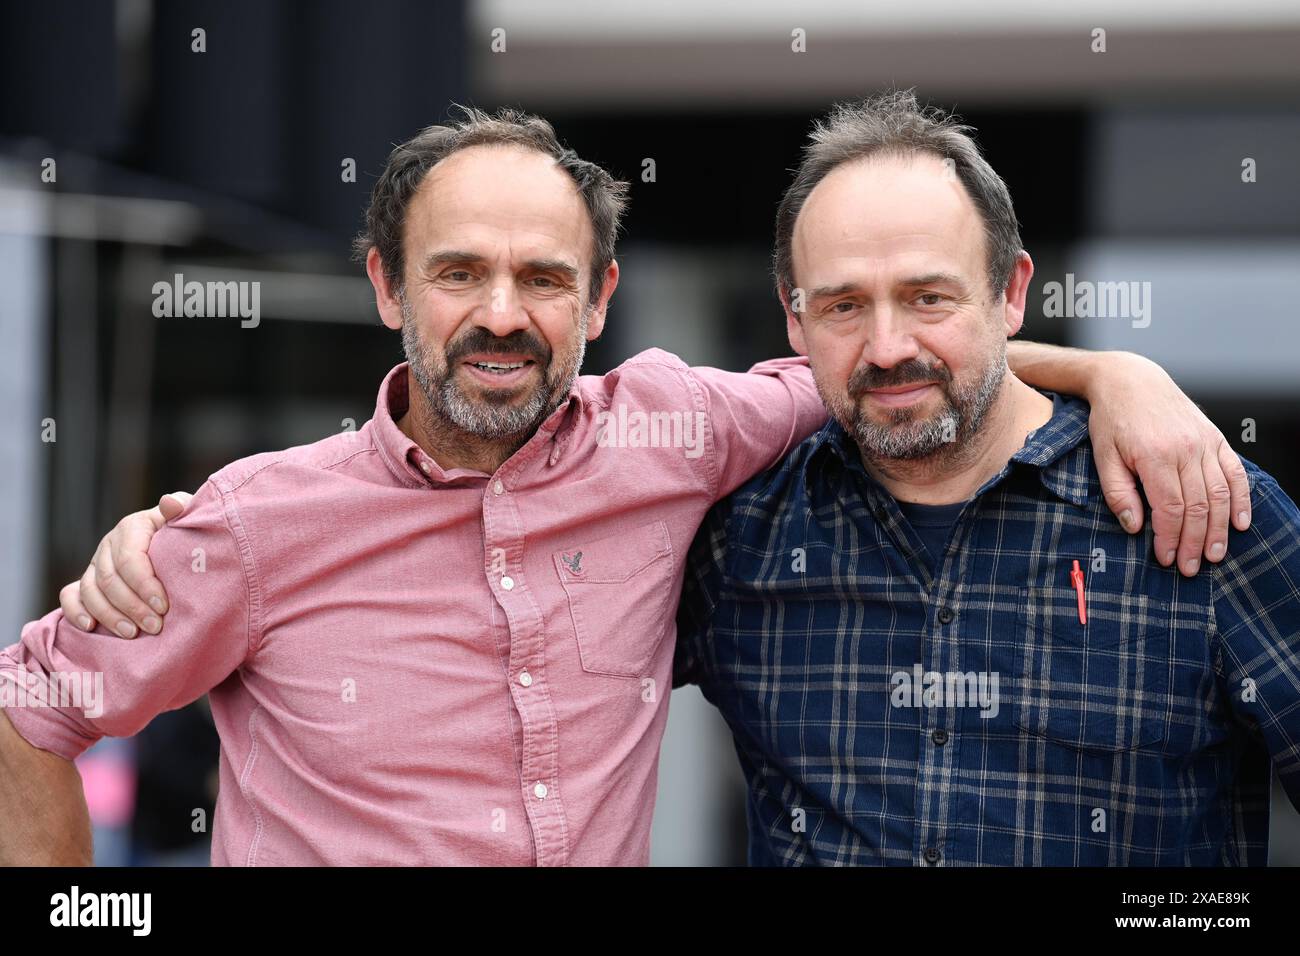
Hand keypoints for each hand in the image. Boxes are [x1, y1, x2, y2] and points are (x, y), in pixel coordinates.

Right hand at [59, 492, 193, 637]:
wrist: (178, 544)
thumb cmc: (187, 534)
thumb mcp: (191, 519)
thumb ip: (183, 512)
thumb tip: (170, 503)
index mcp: (133, 527)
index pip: (131, 558)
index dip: (145, 584)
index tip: (164, 606)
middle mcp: (109, 544)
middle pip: (110, 579)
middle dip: (132, 606)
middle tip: (155, 627)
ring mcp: (95, 563)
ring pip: (90, 590)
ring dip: (109, 615)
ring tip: (132, 634)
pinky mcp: (87, 580)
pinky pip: (70, 595)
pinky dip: (75, 612)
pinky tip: (90, 628)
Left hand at [1087, 353, 1249, 575]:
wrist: (1131, 380)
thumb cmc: (1113, 419)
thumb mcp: (1103, 456)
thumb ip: (1117, 493)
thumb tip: (1135, 527)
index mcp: (1155, 455)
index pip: (1169, 508)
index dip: (1169, 537)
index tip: (1165, 559)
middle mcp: (1186, 449)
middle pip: (1198, 506)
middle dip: (1194, 542)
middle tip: (1190, 568)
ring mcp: (1205, 442)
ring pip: (1220, 494)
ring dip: (1219, 529)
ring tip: (1215, 555)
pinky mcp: (1216, 438)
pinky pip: (1235, 472)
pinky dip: (1241, 499)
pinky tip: (1239, 523)